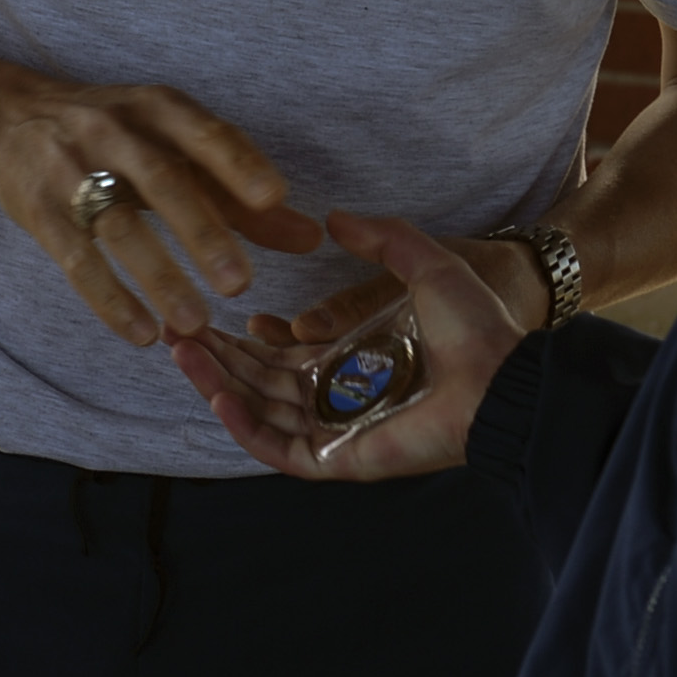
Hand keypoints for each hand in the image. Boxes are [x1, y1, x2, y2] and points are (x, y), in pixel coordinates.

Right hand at [0, 80, 319, 344]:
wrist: (9, 119)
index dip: (237, 162)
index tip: (275, 196)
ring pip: (118, 225)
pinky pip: (76, 259)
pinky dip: (109, 299)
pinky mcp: (40, 211)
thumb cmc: (115, 136)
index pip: (203, 132)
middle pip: (161, 180)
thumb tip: (310, 238)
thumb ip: (239, 195)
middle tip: (240, 282)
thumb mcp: (174, 147)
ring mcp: (71, 170)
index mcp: (156, 108)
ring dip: (157, 276)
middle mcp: (114, 132)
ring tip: (195, 323)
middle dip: (200, 231)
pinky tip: (141, 333)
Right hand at [170, 211, 540, 481]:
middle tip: (173, 330)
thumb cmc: (476, 327)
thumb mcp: (425, 264)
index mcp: (351, 361)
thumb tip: (334, 218)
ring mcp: (335, 430)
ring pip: (258, 412)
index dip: (242, 337)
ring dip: (216, 384)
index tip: (210, 312)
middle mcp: (337, 397)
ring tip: (182, 353)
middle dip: (214, 357)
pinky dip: (245, 428)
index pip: (280, 355)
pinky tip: (218, 396)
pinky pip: (280, 448)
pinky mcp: (339, 458)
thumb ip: (383, 238)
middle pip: (258, 381)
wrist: (503, 376)